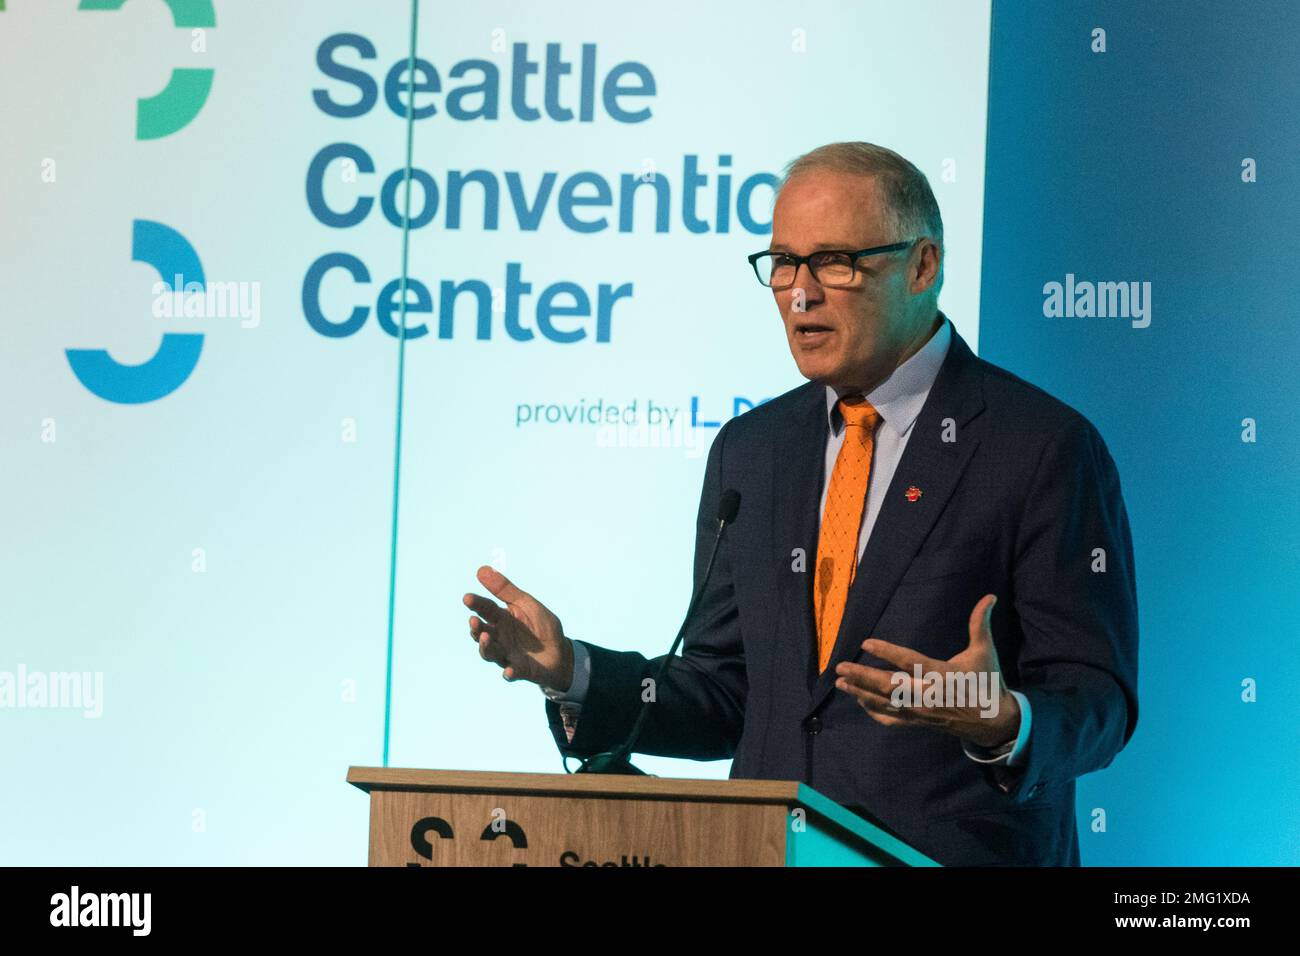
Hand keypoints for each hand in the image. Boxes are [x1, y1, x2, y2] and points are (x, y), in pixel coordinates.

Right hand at [463, 565, 573, 690]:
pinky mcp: (520, 670)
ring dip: (486, 647)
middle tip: (473, 621)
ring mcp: (507, 655)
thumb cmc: (541, 626)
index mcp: (502, 619)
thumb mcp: (526, 604)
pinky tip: (509, 671)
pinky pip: (512, 674)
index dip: (476, 604)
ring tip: (485, 638)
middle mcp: (500, 638)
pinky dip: (510, 673)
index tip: (467, 598)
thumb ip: (506, 590)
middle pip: (483, 633)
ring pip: (491, 654)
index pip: (486, 610)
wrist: (560, 651)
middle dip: (476, 629)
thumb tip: (481, 569)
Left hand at [833, 594, 1020, 748]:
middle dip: (862, 677)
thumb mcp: (985, 652)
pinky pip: (891, 719)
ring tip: (840, 683)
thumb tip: (990, 596)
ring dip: (860, 693)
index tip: (865, 643)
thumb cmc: (988, 683)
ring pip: (885, 704)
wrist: (994, 723)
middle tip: (839, 667)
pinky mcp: (919, 722)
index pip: (909, 662)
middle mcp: (928, 695)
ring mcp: (921, 711)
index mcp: (943, 675)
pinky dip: (873, 711)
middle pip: (888, 686)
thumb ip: (981, 624)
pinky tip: (860, 701)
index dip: (887, 652)